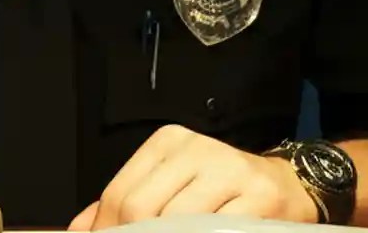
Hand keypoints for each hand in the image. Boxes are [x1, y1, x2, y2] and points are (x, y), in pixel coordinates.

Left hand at [68, 125, 315, 230]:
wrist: (288, 185)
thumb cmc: (221, 189)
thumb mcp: (170, 182)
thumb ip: (125, 203)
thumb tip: (79, 230)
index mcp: (169, 143)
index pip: (120, 194)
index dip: (107, 230)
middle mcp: (197, 149)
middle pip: (143, 209)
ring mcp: (231, 171)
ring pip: (177, 223)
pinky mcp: (261, 199)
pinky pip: (216, 231)